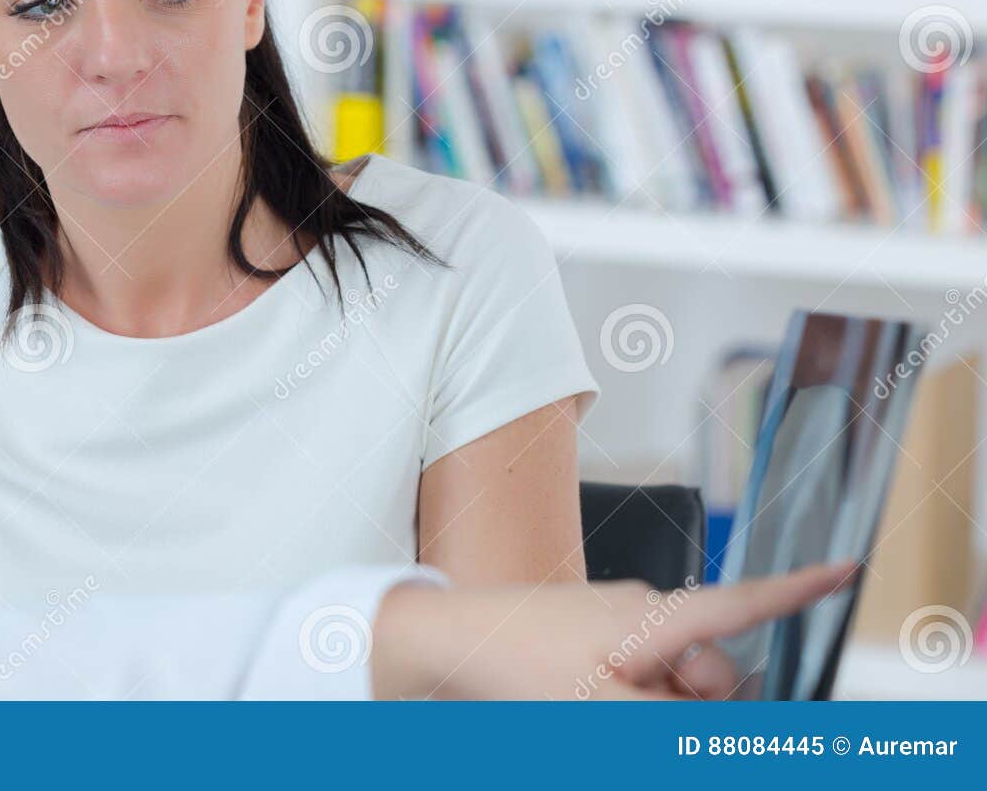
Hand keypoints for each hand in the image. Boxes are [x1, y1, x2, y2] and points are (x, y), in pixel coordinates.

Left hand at [371, 561, 858, 699]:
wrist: (443, 648)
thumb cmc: (517, 666)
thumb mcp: (607, 709)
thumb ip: (676, 720)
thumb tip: (722, 712)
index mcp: (653, 616)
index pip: (739, 605)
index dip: (796, 590)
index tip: (845, 570)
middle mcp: (642, 616)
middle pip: (716, 674)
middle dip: (703, 703)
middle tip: (640, 711)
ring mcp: (617, 632)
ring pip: (676, 688)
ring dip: (661, 711)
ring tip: (594, 710)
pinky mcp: (595, 650)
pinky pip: (639, 685)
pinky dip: (634, 704)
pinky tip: (590, 709)